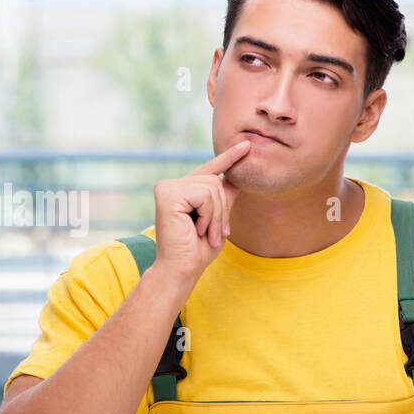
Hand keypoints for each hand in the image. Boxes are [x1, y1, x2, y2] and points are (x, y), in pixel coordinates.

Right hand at [151, 140, 249, 284]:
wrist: (182, 269)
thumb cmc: (198, 250)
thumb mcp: (218, 220)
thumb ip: (224, 198)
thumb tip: (238, 178)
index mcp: (184, 190)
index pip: (211, 170)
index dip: (229, 157)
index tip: (247, 145)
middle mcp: (172, 185)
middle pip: (215, 181)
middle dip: (221, 210)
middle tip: (214, 233)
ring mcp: (167, 187)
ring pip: (211, 187)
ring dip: (215, 216)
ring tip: (204, 233)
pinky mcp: (166, 193)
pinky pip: (204, 195)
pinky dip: (207, 215)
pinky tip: (196, 228)